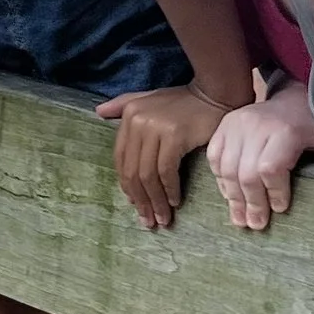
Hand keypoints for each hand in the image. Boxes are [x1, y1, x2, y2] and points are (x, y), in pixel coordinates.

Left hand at [98, 83, 231, 232]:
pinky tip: (174, 201)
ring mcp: (155, 128)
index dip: (127, 186)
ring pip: (148, 175)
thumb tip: (98, 112)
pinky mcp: (174, 136)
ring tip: (162, 218)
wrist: (215, 93)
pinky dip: (169, 190)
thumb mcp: (149, 99)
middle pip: (133, 170)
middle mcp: (138, 121)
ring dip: (155, 201)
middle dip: (140, 200)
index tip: (136, 205)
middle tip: (148, 220)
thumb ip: (122, 104)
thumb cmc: (184, 101)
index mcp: (129, 115)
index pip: (121, 159)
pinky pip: (166, 171)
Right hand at [208, 85, 313, 232]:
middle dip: (251, 203)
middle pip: (246, 173)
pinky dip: (219, 179)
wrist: (292, 95)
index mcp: (286, 131)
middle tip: (256, 225)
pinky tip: (229, 194)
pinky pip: (214, 157)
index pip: (271, 168)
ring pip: (226, 168)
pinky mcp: (224, 125)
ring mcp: (236, 124)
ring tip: (239, 218)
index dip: (274, 193)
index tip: (281, 210)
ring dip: (232, 197)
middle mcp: (257, 126)